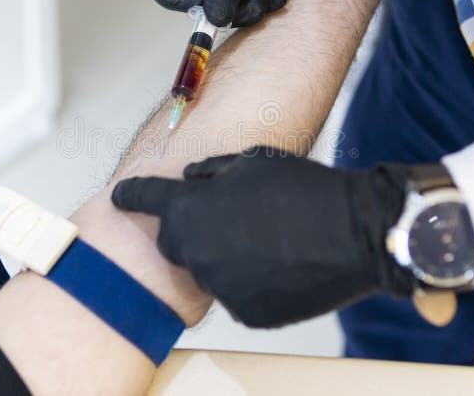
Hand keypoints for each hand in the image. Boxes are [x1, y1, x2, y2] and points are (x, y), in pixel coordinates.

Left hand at [112, 146, 415, 327]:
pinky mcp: (245, 313)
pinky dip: (247, 280)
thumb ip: (212, 171)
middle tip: (224, 216)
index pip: (147, 200)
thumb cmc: (304, 188)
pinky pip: (235, 294)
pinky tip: (277, 263)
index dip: (132, 196)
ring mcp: (220, 287)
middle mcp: (196, 252)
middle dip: (188, 228)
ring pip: (208, 270)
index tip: (118, 196)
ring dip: (223, 255)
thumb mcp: (253, 161)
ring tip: (265, 239)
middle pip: (174, 243)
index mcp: (191, 209)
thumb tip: (191, 180)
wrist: (355, 232)